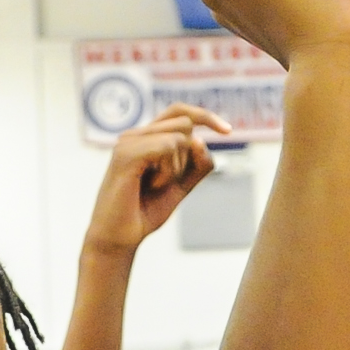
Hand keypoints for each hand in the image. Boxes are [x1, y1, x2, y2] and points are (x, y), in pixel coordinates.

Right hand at [85, 103, 230, 254]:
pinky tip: (150, 185)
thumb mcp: (182, 184)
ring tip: (155, 184)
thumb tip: (200, 140)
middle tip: (168, 180)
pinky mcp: (126, 153)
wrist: (120, 237)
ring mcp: (128, 141)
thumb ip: (198, 164)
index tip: (228, 131)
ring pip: (180, 137)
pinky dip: (168, 171)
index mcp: (146, 138)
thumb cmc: (145, 210)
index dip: (206, 116)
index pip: (180, 112)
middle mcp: (135, 134)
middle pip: (185, 123)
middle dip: (189, 156)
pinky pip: (167, 147)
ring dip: (177, 167)